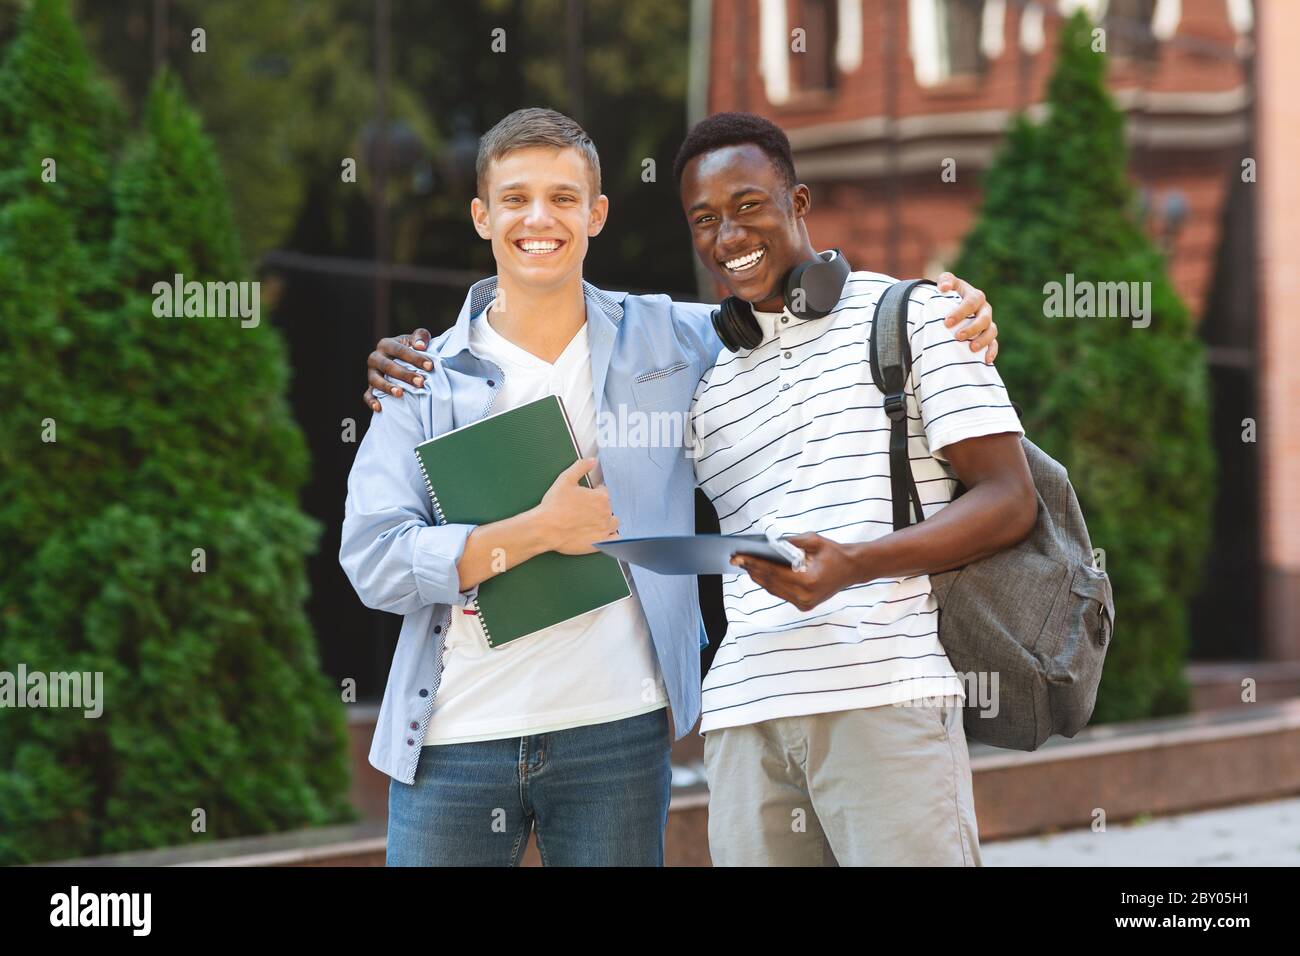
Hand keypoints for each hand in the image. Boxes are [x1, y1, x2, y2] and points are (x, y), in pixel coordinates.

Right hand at [363, 328, 433, 412]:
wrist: (402, 362)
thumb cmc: (412, 350)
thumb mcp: (416, 339)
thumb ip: (421, 336)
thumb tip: (421, 346)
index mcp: (386, 344)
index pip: (400, 350)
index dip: (415, 358)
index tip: (430, 366)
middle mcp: (375, 357)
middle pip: (388, 366)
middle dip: (405, 375)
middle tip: (421, 382)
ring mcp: (371, 373)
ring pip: (375, 380)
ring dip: (387, 387)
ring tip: (400, 393)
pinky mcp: (370, 387)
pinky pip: (367, 395)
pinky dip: (372, 401)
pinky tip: (379, 408)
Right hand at [533, 457, 619, 554]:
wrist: (545, 528)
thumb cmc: (554, 505)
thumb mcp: (565, 479)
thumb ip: (581, 467)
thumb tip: (593, 460)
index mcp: (601, 497)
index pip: (605, 492)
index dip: (595, 493)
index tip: (587, 497)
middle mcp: (606, 512)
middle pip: (610, 507)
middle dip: (600, 507)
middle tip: (586, 510)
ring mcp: (605, 529)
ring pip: (614, 522)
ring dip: (608, 520)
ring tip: (594, 522)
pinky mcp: (601, 542)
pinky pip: (615, 539)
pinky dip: (612, 537)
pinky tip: (604, 535)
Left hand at [730, 533, 856, 611]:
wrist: (852, 570)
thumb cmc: (834, 553)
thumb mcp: (814, 541)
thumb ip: (791, 541)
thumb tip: (768, 543)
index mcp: (808, 581)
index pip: (773, 572)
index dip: (754, 563)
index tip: (738, 557)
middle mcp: (805, 596)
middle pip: (770, 583)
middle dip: (752, 570)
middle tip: (735, 559)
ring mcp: (804, 604)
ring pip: (773, 590)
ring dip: (758, 577)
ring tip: (744, 565)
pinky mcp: (804, 606)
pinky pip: (781, 593)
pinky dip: (769, 583)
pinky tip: (759, 573)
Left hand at [936, 272, 997, 364]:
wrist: (954, 303)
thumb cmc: (949, 292)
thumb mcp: (946, 282)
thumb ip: (945, 280)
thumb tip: (943, 288)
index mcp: (975, 296)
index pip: (971, 302)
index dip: (960, 312)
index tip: (947, 322)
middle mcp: (984, 309)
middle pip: (984, 318)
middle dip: (972, 328)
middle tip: (958, 336)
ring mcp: (988, 323)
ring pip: (991, 331)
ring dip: (983, 340)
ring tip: (971, 348)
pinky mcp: (988, 335)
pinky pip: (994, 344)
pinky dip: (992, 351)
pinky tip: (986, 360)